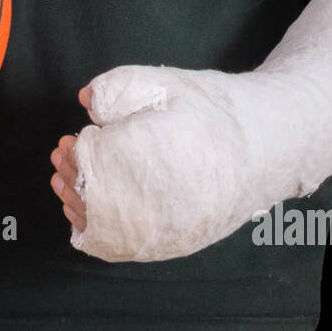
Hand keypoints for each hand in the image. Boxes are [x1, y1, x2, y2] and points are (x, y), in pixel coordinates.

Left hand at [56, 65, 316, 262]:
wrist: (267, 148)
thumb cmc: (214, 111)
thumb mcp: (164, 83)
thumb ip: (116, 87)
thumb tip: (84, 101)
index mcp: (138, 157)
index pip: (84, 159)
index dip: (75, 146)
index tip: (76, 136)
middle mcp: (145, 203)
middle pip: (85, 194)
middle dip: (69, 172)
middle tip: (64, 153)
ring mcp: (158, 231)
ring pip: (97, 225)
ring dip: (76, 201)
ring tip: (70, 180)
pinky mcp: (168, 247)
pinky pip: (116, 247)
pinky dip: (96, 228)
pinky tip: (90, 209)